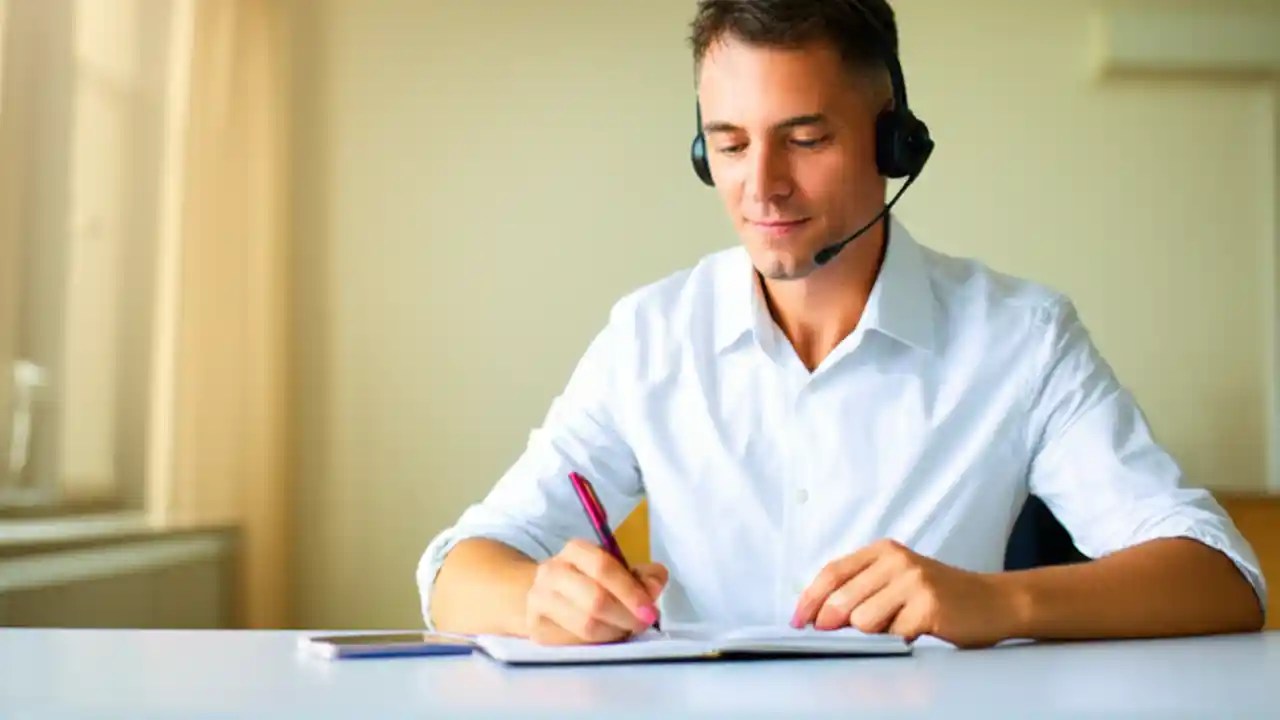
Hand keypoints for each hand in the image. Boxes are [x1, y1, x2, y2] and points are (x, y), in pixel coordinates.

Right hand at [525, 538, 667, 644]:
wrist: (544, 593)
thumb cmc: (588, 580)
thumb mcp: (615, 569)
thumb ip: (642, 575)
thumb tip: (656, 584)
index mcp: (575, 550)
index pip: (603, 567)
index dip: (630, 591)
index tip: (650, 610)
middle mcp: (552, 572)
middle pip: (595, 600)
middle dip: (626, 617)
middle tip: (641, 625)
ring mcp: (540, 601)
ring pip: (586, 626)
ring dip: (614, 633)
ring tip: (625, 631)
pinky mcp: (537, 629)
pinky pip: (575, 644)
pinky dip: (598, 645)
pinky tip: (606, 639)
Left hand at [791, 539, 1019, 647]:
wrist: (995, 601)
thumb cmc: (940, 596)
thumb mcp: (898, 580)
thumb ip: (862, 589)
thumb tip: (819, 615)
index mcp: (884, 550)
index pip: (832, 572)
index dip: (810, 599)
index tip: (797, 621)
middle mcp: (896, 560)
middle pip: (841, 599)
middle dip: (832, 624)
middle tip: (836, 635)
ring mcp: (913, 581)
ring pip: (863, 620)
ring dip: (873, 635)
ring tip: (896, 627)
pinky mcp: (929, 606)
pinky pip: (893, 635)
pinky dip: (898, 641)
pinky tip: (915, 632)